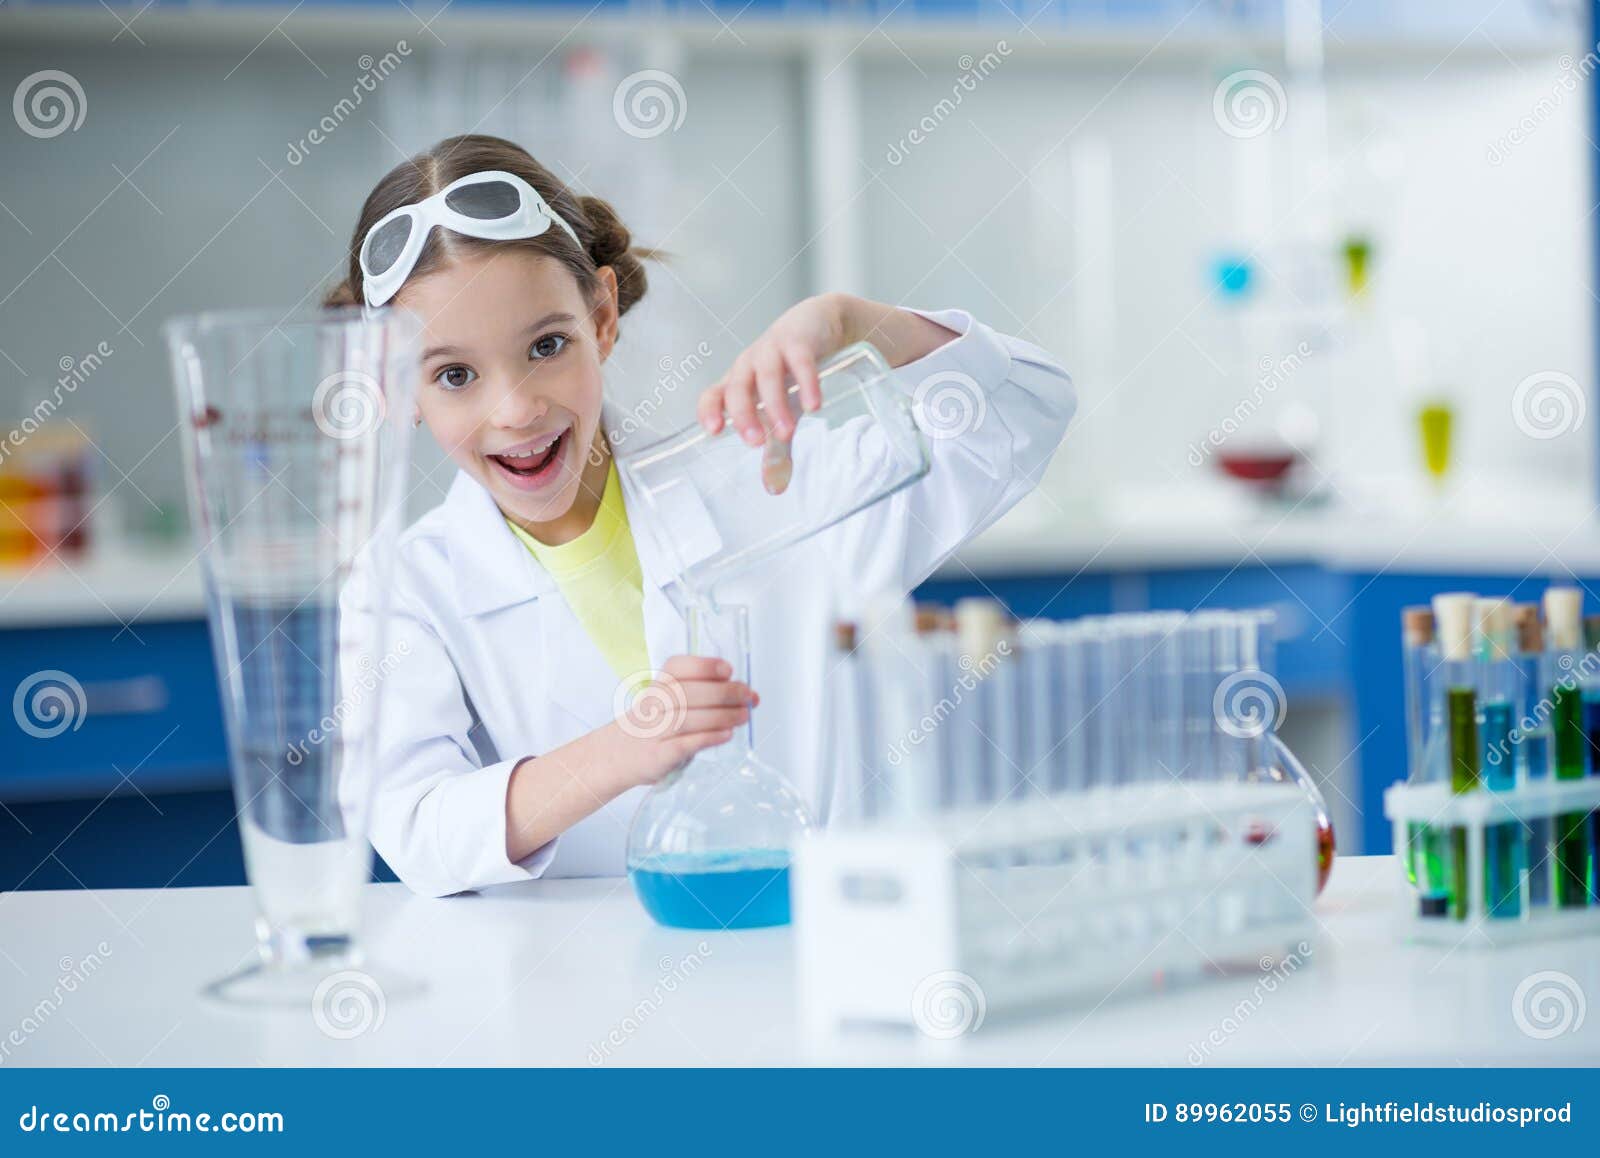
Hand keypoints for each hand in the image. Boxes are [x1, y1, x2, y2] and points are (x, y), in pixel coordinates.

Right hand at [604, 655, 757, 788]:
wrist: (617, 755)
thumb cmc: (655, 725)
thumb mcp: (672, 702)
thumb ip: (708, 696)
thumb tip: (750, 695)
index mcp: (658, 685)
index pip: (676, 667)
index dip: (703, 666)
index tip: (727, 670)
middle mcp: (653, 704)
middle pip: (687, 693)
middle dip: (723, 693)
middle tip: (748, 696)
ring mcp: (653, 730)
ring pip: (687, 718)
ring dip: (721, 715)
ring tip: (743, 715)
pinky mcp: (657, 755)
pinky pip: (683, 744)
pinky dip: (707, 738)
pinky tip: (726, 735)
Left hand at [697, 293, 852, 446]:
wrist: (822, 324)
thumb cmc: (792, 372)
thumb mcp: (785, 409)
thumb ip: (777, 448)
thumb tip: (774, 488)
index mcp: (739, 381)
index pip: (712, 394)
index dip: (709, 411)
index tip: (714, 432)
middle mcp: (750, 365)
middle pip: (737, 388)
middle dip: (743, 416)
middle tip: (756, 442)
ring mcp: (772, 350)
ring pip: (766, 376)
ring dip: (775, 405)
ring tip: (787, 430)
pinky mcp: (799, 340)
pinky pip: (800, 361)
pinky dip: (806, 383)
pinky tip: (814, 405)